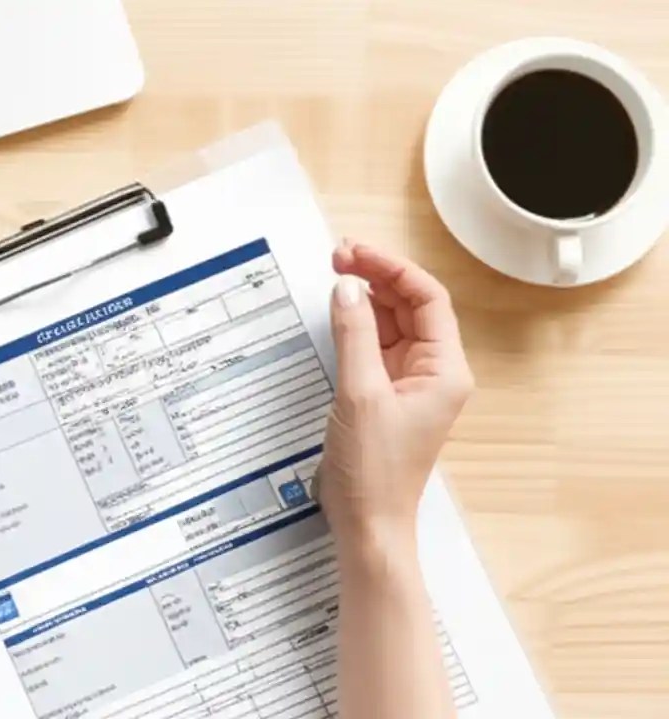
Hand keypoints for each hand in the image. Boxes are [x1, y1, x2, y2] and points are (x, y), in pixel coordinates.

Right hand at [316, 242, 474, 539]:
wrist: (368, 525)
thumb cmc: (374, 471)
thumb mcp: (359, 393)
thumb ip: (353, 334)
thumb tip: (346, 287)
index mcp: (444, 369)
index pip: (427, 298)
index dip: (392, 269)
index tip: (355, 253)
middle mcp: (433, 372)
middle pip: (409, 306)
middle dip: (376, 277)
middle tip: (337, 256)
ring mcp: (409, 383)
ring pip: (390, 324)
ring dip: (364, 298)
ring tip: (334, 275)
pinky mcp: (385, 395)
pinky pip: (374, 347)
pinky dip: (356, 326)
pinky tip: (337, 312)